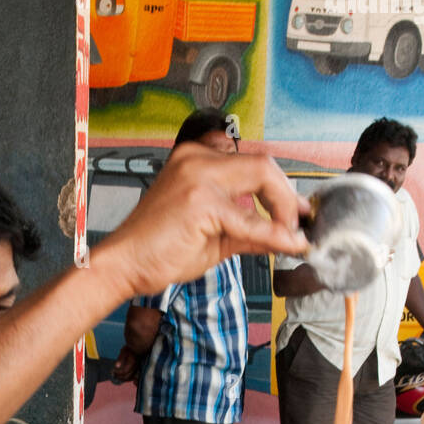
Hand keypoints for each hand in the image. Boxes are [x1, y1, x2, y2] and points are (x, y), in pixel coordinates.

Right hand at [92, 147, 309, 302]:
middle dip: (289, 196)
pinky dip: (273, 234)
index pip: (253, 163)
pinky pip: (249, 219)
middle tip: (298, 226)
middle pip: (263, 163)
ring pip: (262, 176)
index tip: (299, 211)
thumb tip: (285, 235)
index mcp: (197, 159)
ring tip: (290, 237)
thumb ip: (249, 229)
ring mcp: (198, 176)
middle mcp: (198, 158)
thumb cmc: (159, 249)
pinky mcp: (200, 202)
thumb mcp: (215, 236)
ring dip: (285, 209)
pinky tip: (286, 246)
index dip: (281, 187)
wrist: (124, 264)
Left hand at [112, 346, 140, 382]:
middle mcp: (136, 367)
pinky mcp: (137, 370)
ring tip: (117, 376)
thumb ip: (120, 359)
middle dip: (119, 377)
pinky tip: (122, 376)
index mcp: (132, 362)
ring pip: (130, 378)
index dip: (118, 373)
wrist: (138, 347)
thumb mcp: (124, 351)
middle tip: (113, 375)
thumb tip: (116, 366)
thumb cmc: (130, 348)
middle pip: (127, 376)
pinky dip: (127, 378)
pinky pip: (133, 377)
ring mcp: (137, 369)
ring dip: (123, 379)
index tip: (112, 371)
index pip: (124, 371)